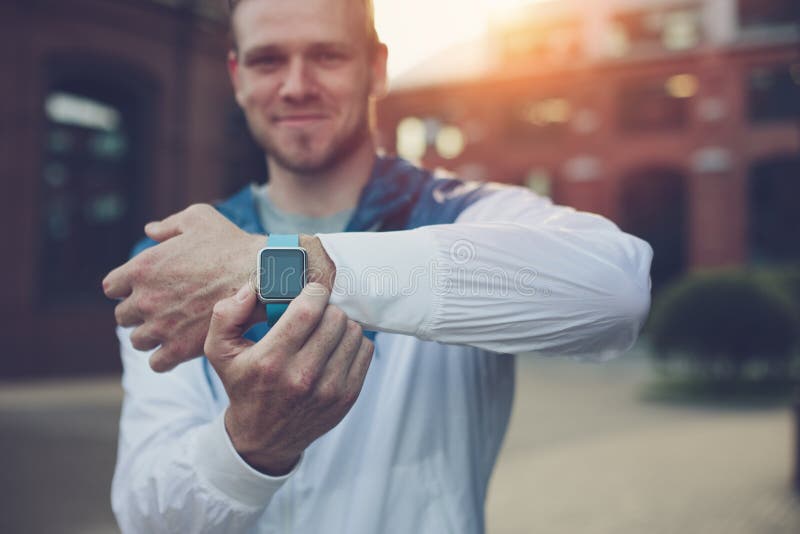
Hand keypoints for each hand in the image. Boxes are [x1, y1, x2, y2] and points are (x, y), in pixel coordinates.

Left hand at [103, 204, 264, 371]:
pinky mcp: (181, 348)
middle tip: (162, 309)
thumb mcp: (199, 218)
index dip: (127, 288)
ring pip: (138, 340)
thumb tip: (150, 230)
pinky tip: (180, 347)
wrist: (261, 276)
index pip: (112, 287)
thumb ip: (169, 225)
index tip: (145, 289)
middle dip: (139, 313)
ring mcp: (161, 326)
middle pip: (123, 316)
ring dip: (151, 336)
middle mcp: (145, 299)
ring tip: (172, 329)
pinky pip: (157, 363)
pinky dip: (165, 358)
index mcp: (142, 267)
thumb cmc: (232, 244)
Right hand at [204, 283, 373, 474]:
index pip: (308, 310)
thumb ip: (226, 315)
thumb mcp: (220, 352)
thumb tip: (252, 289)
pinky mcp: (347, 397)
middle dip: (325, 309)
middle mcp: (302, 376)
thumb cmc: (243, 386)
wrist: (263, 438)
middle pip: (335, 318)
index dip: (313, 293)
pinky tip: (335, 348)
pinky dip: (353, 343)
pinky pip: (365, 350)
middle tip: (315, 314)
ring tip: (324, 332)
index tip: (309, 293)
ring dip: (340, 325)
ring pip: (353, 331)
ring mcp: (329, 389)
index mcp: (271, 361)